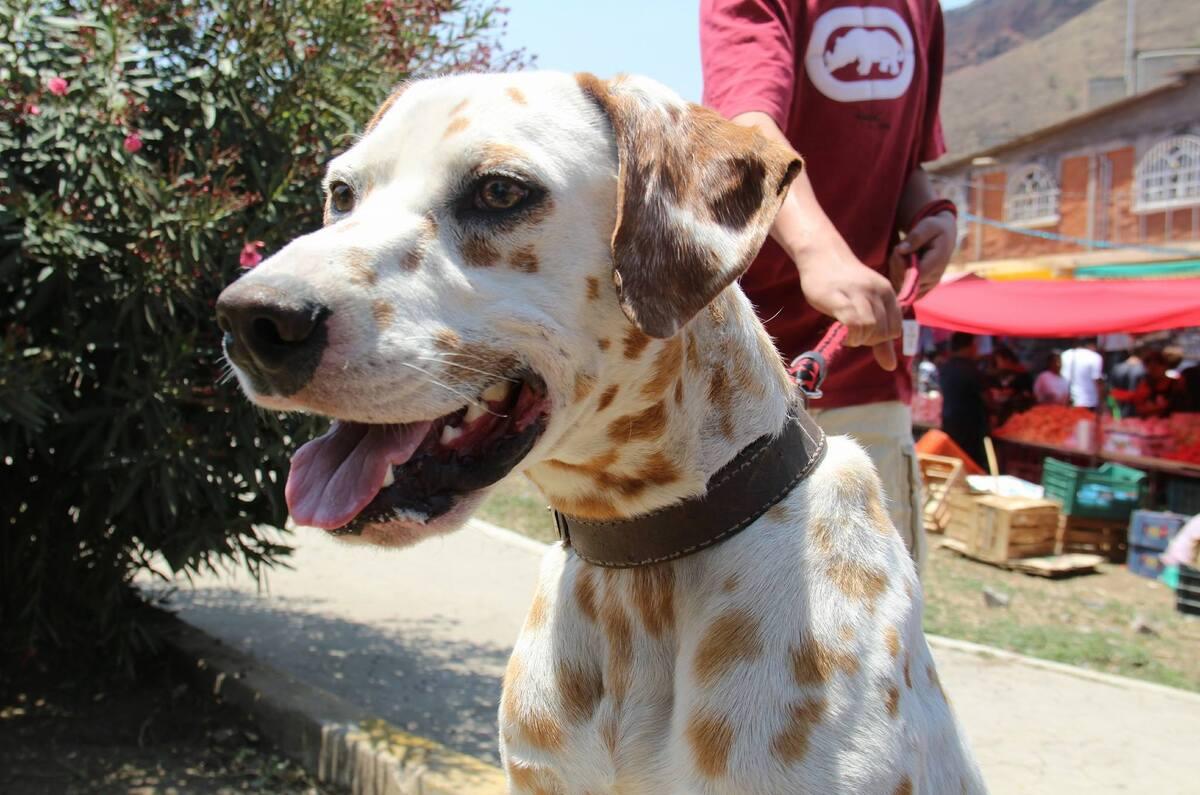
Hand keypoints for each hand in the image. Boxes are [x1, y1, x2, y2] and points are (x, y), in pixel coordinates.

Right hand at [793, 242, 901, 371]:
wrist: (822, 256)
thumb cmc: (842, 284)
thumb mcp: (866, 307)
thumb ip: (880, 337)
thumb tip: (891, 366)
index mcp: (887, 293)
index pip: (895, 329)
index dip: (880, 338)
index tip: (863, 333)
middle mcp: (878, 292)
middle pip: (884, 332)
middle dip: (869, 341)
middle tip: (852, 334)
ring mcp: (859, 294)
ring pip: (872, 329)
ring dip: (859, 340)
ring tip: (847, 335)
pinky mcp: (840, 299)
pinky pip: (855, 324)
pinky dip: (851, 337)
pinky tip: (843, 336)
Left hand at [893, 211, 956, 295]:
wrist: (944, 237)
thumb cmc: (935, 229)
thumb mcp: (928, 226)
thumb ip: (916, 237)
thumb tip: (901, 250)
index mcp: (938, 263)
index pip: (913, 274)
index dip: (900, 264)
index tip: (898, 248)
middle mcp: (934, 278)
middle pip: (904, 281)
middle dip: (896, 265)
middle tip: (899, 248)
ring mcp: (927, 286)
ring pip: (900, 285)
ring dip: (895, 269)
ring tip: (902, 254)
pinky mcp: (921, 289)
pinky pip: (901, 289)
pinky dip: (896, 276)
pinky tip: (901, 263)